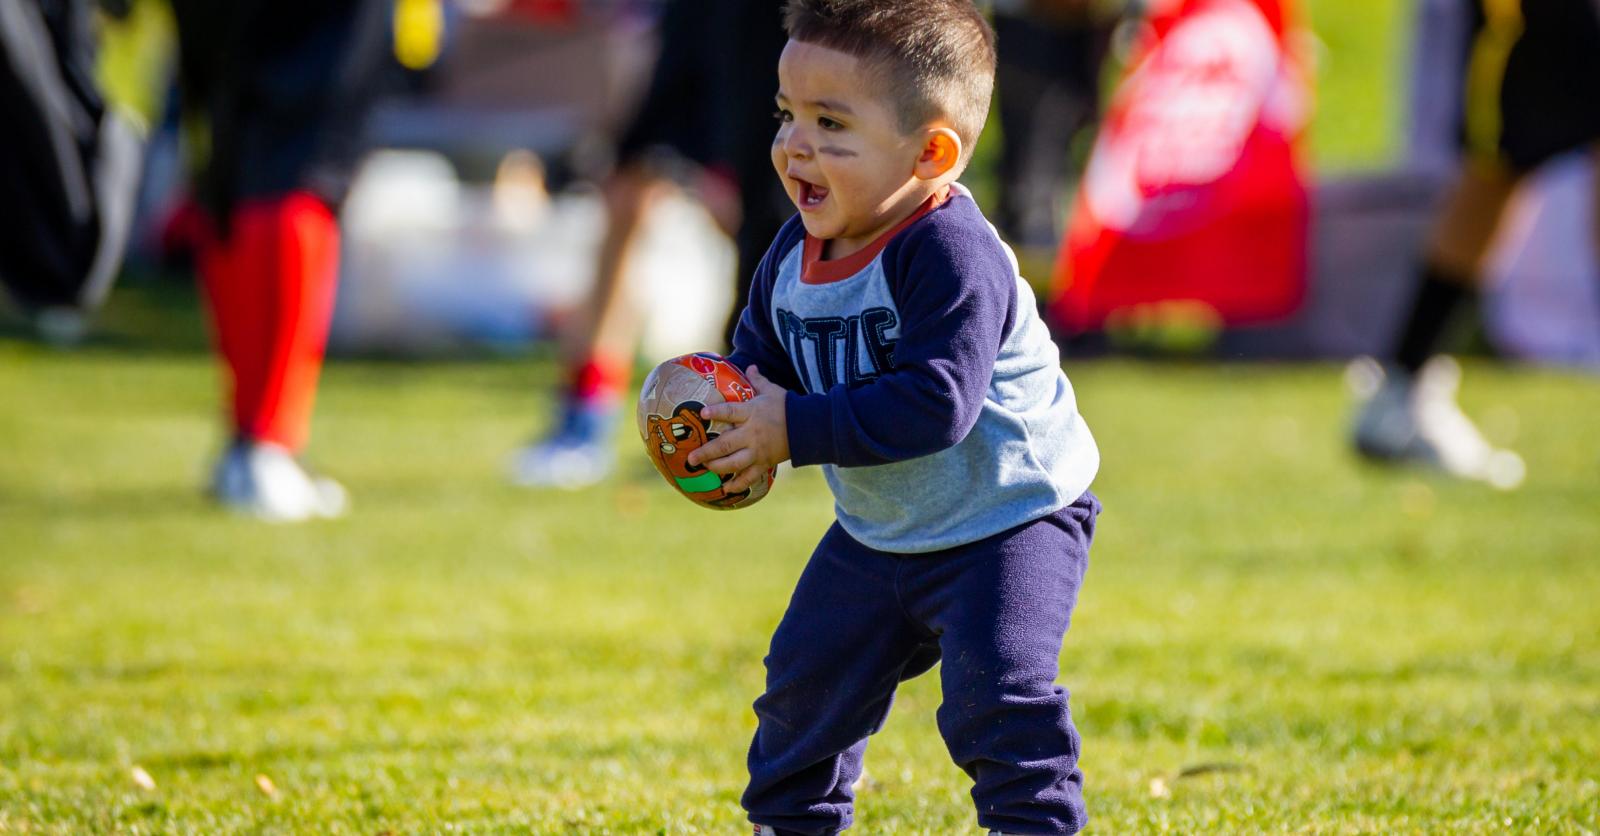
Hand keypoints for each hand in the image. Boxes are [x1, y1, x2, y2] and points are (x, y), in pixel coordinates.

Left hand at [686, 366, 789, 492]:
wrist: (807, 427)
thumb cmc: (787, 406)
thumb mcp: (772, 391)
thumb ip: (757, 380)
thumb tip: (750, 366)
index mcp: (751, 413)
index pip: (730, 412)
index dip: (716, 412)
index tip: (702, 413)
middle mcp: (752, 434)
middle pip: (725, 444)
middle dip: (706, 452)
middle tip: (691, 458)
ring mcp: (757, 451)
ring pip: (734, 463)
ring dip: (717, 468)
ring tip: (704, 469)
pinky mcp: (764, 463)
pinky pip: (749, 477)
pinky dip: (737, 484)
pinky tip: (725, 489)